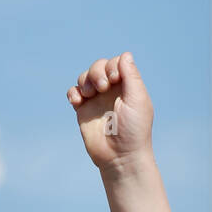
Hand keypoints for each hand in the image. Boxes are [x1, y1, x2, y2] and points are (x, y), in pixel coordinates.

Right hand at [67, 53, 153, 171]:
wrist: (120, 157)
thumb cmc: (134, 131)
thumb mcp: (138, 100)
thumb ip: (131, 76)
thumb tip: (125, 55)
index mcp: (127, 88)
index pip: (115, 63)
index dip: (112, 66)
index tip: (115, 79)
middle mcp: (112, 92)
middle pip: (98, 66)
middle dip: (97, 71)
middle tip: (102, 87)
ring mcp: (97, 101)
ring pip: (85, 77)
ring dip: (85, 80)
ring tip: (90, 95)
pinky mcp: (84, 111)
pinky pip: (74, 92)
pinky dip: (74, 93)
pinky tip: (78, 102)